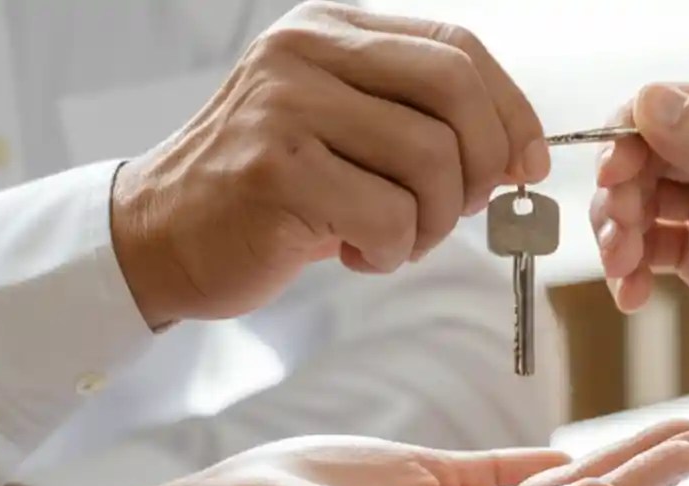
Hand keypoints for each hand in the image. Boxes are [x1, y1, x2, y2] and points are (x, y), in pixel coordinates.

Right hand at [111, 1, 548, 328]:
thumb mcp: (345, 131)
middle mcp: (305, 52)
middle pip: (456, 92)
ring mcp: (284, 106)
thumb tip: (519, 153)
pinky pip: (389, 216)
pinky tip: (353, 252)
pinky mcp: (275, 171)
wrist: (159, 235)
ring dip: (431, 223)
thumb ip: (421, 122)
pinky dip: (392, 251)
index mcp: (330, 30)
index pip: (457, 48)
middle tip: (458, 211)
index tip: (528, 163)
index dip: (510, 109)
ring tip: (391, 238)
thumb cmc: (271, 191)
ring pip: (431, 161)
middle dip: (481, 164)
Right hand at [591, 84, 688, 427]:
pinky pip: (651, 253)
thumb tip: (648, 99)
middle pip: (651, 154)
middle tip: (620, 234)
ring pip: (644, 204)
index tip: (613, 175)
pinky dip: (628, 270)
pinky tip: (630, 296)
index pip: (681, 107)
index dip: (634, 134)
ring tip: (623, 269)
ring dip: (618, 231)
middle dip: (623, 190)